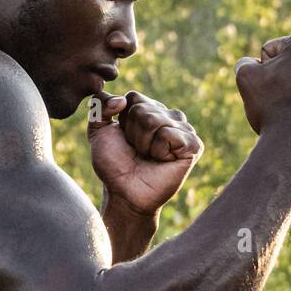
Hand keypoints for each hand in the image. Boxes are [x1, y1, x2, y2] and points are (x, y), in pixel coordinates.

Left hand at [87, 89, 203, 214]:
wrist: (126, 193)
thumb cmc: (114, 165)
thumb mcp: (98, 131)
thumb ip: (99, 105)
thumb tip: (122, 99)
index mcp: (150, 109)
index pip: (133, 97)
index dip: (122, 121)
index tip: (125, 139)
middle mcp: (169, 116)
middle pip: (142, 109)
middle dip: (133, 134)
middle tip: (138, 152)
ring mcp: (184, 129)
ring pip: (154, 120)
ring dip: (144, 143)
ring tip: (149, 157)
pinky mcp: (193, 145)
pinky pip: (169, 134)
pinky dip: (159, 150)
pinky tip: (163, 161)